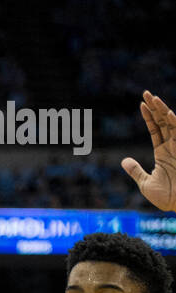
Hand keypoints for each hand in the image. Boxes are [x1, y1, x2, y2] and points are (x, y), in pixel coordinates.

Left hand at [122, 90, 175, 210]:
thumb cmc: (166, 197)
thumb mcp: (145, 183)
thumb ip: (135, 171)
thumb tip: (123, 160)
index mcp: (163, 153)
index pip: (155, 129)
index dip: (149, 117)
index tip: (141, 104)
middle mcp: (172, 146)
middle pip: (162, 121)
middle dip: (155, 107)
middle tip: (146, 93)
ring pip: (170, 123)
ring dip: (162, 110)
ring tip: (153, 97)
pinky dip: (174, 123)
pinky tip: (167, 113)